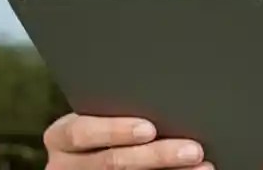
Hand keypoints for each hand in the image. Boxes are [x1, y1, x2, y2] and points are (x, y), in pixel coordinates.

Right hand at [44, 112, 209, 169]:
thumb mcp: (97, 118)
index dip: (115, 130)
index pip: (81, 131)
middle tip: (192, 149)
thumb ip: (118, 109)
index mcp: (60, 137)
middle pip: (110, 162)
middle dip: (155, 155)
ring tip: (202, 167)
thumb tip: (164, 99)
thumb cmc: (102, 129)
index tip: (149, 128)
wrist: (89, 161)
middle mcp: (64, 166)